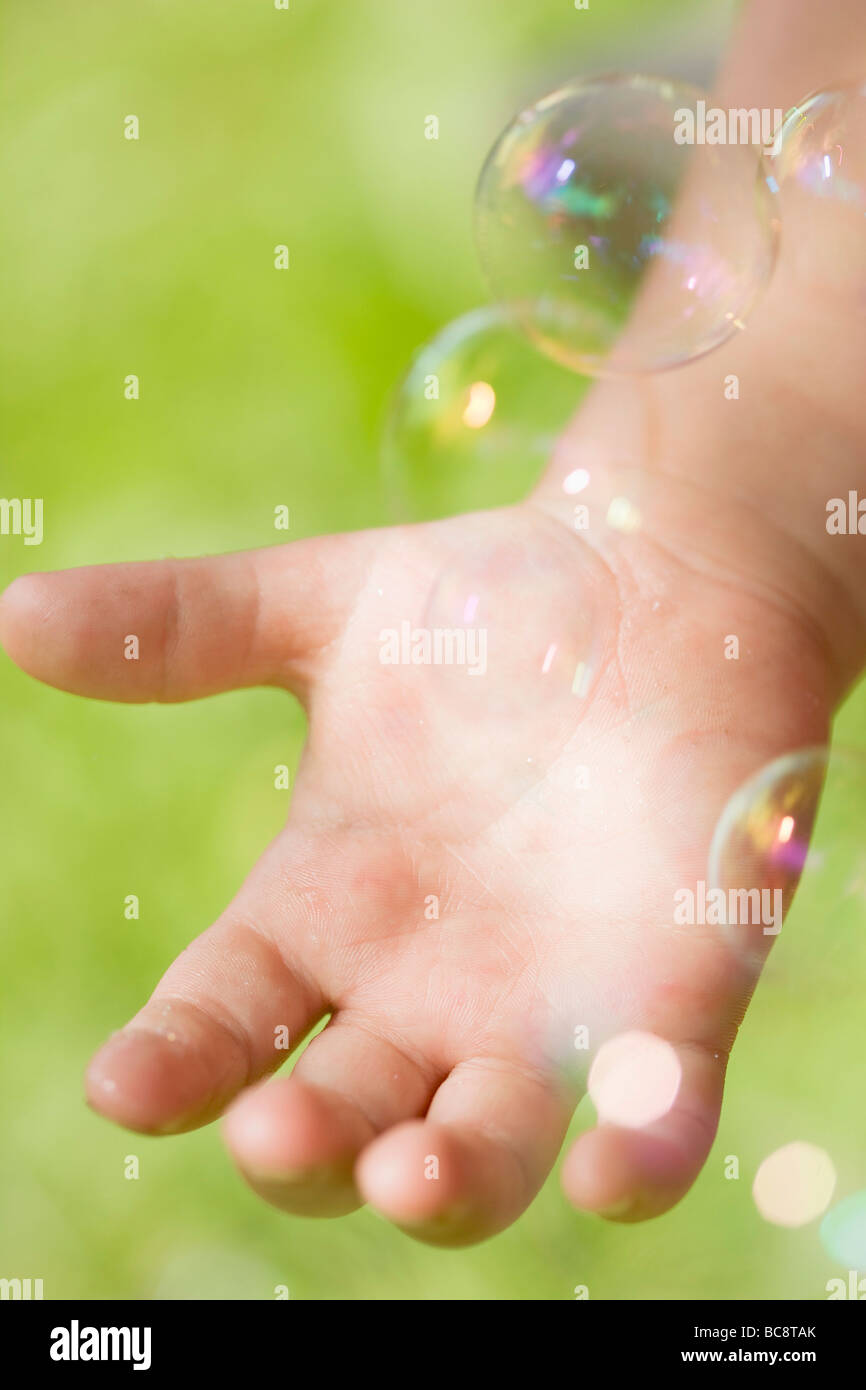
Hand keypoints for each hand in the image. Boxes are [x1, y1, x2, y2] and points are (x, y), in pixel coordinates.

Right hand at [0, 458, 835, 1243]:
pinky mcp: (668, 998)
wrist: (661, 580)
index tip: (126, 1084)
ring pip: (484, 1152)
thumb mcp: (321, 612)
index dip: (171, 1064)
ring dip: (445, 1187)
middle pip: (340, 1119)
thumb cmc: (490, 606)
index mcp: (325, 911)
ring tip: (410, 1173)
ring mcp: (546, 1007)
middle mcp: (422, 987)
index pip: (221, 1020)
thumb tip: (17, 617)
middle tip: (273, 1125)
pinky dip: (637, 1156)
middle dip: (302, 1142)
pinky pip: (653, 1116)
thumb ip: (182, 628)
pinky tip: (612, 1173)